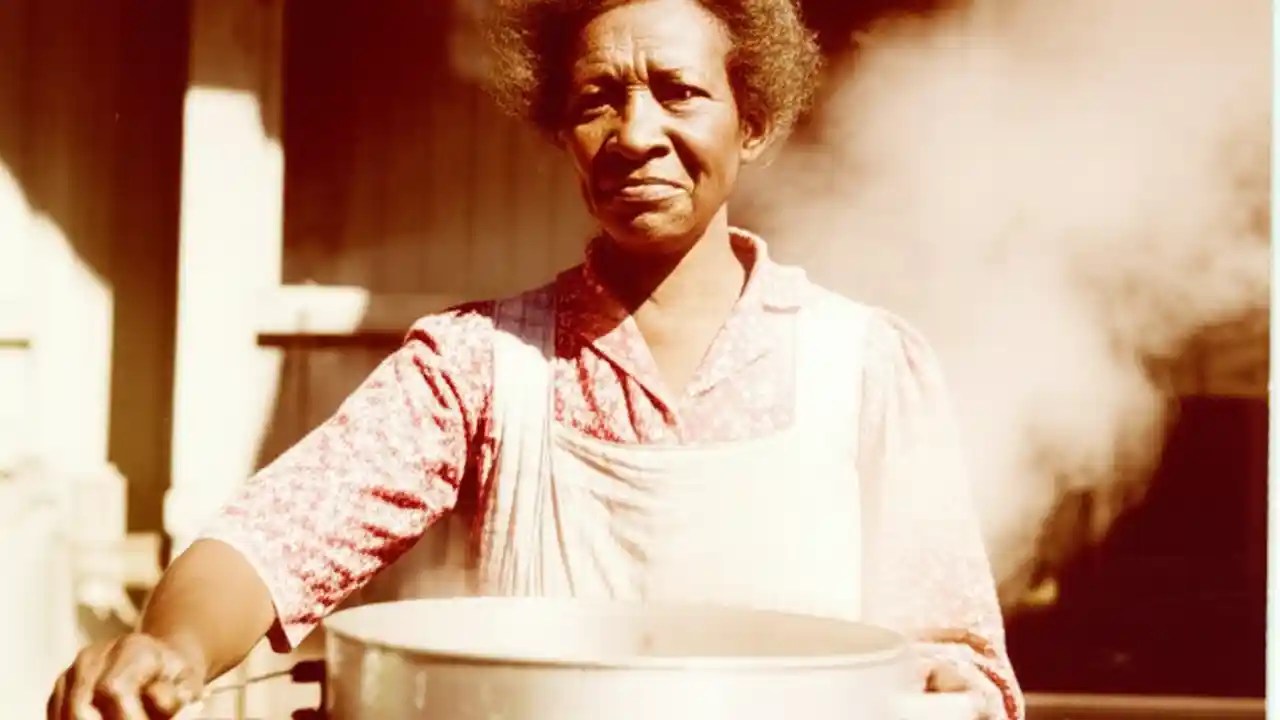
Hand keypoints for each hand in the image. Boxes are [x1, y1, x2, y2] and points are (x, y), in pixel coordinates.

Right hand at [47, 633, 205, 719]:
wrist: (157, 664)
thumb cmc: (173, 678)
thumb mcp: (187, 682)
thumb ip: (174, 694)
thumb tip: (155, 700)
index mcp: (131, 648)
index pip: (112, 689)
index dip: (125, 718)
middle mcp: (94, 656)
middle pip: (80, 706)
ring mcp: (72, 672)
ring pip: (64, 714)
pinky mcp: (59, 689)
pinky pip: (57, 715)